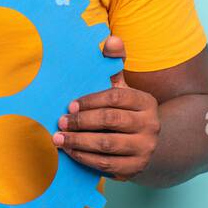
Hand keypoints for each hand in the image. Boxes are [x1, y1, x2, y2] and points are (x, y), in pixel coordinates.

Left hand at [52, 35, 158, 180]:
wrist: (148, 145)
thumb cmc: (126, 112)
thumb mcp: (124, 88)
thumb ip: (114, 64)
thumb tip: (110, 39)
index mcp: (145, 102)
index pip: (116, 97)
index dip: (90, 101)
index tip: (70, 105)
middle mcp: (150, 125)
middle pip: (110, 121)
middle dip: (81, 122)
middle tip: (59, 121)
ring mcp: (144, 148)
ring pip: (107, 145)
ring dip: (78, 142)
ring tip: (57, 138)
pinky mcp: (135, 168)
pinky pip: (106, 164)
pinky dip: (85, 158)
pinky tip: (69, 152)